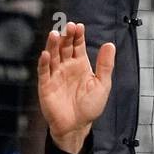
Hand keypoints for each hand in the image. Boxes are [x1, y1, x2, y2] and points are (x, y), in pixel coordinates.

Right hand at [36, 22, 116, 153]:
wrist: (76, 126)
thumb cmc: (89, 107)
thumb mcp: (102, 85)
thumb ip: (105, 65)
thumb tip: (110, 44)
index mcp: (80, 64)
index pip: (77, 45)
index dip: (77, 35)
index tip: (79, 26)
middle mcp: (66, 67)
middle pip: (64, 47)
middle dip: (65, 36)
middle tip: (68, 26)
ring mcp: (55, 76)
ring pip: (52, 56)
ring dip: (52, 45)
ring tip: (54, 34)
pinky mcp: (46, 87)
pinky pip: (43, 73)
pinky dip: (43, 63)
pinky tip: (45, 54)